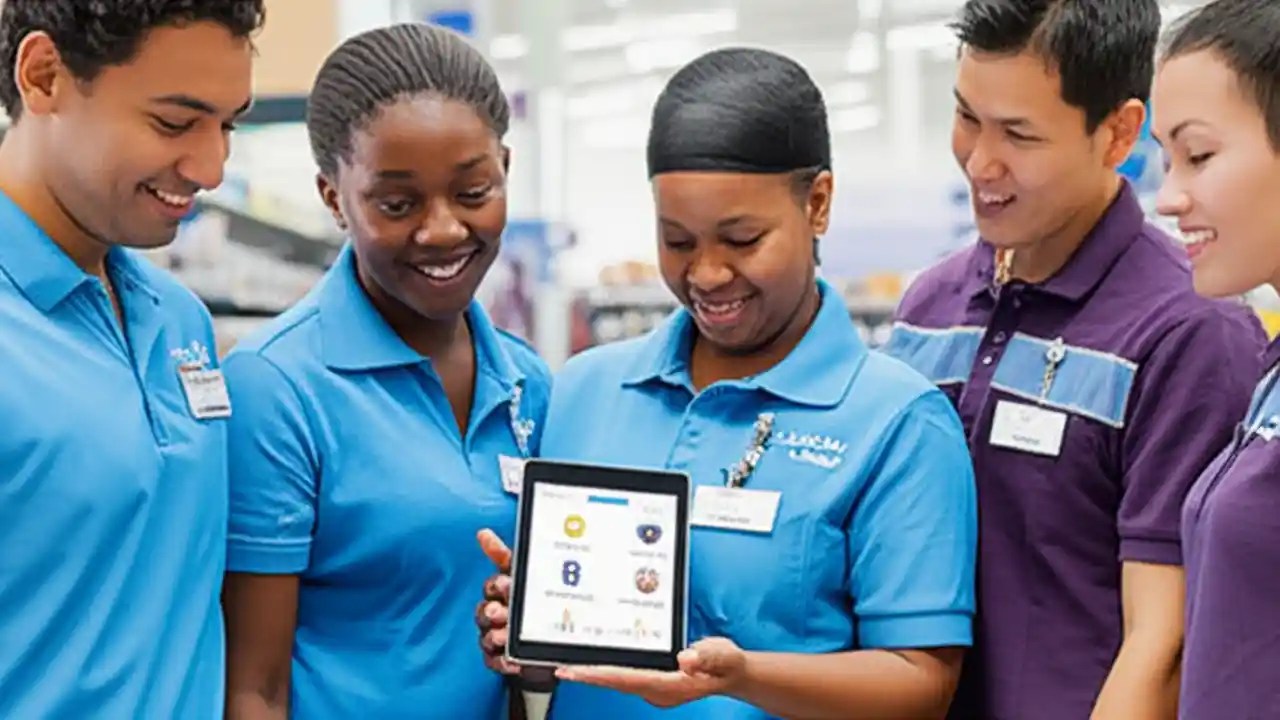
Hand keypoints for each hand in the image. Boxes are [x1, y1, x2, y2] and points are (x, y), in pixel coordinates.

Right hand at [476, 529, 519, 674]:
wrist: (550, 639)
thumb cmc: (533, 602)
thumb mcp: (527, 576)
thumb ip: (505, 557)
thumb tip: (482, 533)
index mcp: (500, 593)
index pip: (492, 586)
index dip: (497, 585)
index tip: (507, 583)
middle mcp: (493, 614)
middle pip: (484, 612)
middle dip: (491, 612)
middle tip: (500, 612)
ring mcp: (494, 637)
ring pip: (487, 637)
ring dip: (495, 637)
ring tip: (506, 636)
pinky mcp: (500, 660)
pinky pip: (495, 662)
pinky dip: (504, 662)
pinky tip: (514, 662)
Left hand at [554, 638, 747, 707]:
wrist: (731, 674)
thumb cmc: (726, 664)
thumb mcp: (722, 655)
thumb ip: (707, 656)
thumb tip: (686, 659)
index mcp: (670, 685)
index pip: (628, 679)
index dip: (600, 674)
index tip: (577, 670)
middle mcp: (658, 691)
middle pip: (615, 683)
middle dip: (587, 676)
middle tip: (560, 670)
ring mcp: (654, 689)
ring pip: (617, 682)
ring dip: (593, 675)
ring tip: (568, 667)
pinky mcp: (652, 683)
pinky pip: (623, 678)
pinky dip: (606, 672)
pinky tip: (594, 665)